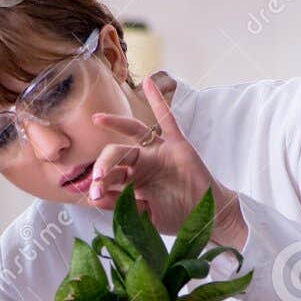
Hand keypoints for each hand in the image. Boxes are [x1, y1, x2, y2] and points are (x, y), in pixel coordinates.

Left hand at [87, 76, 247, 246]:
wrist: (207, 217)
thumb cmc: (178, 218)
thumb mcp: (146, 217)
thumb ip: (123, 207)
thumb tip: (96, 197)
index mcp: (133, 182)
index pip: (111, 176)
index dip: (100, 184)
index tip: (93, 194)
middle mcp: (143, 164)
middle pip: (117, 154)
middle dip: (105, 164)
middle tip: (98, 176)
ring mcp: (159, 152)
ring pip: (134, 132)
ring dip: (116, 123)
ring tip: (97, 119)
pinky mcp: (177, 145)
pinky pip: (166, 119)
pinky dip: (157, 101)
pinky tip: (148, 83)